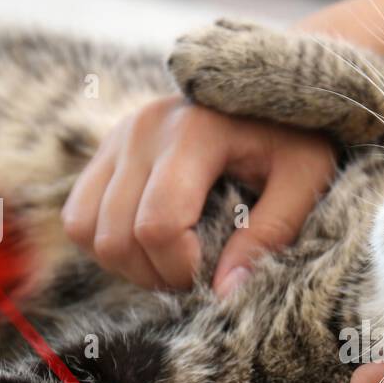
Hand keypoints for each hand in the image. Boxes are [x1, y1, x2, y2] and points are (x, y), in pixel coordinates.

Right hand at [62, 95, 336, 294]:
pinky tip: (151, 245)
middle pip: (116, 237)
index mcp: (195, 131)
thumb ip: (270, 234)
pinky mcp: (106, 149)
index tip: (215, 275)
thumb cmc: (297, 139)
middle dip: (156, 274)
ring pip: (86, 230)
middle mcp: (144, 128)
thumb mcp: (305, 181)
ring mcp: (118, 136)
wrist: (274, 91)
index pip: (157, 225)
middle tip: (198, 274)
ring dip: (128, 265)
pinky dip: (107, 245)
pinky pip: (78, 217)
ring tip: (174, 261)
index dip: (180, 269)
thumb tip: (224, 292)